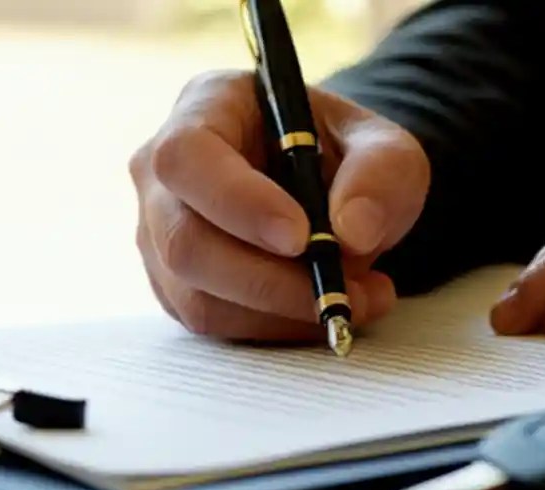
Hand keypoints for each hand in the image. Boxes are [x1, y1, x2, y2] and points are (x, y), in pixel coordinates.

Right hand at [129, 70, 428, 340]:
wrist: (330, 189)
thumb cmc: (343, 155)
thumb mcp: (384, 147)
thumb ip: (380, 174)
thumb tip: (352, 232)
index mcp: (205, 106)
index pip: (187, 157)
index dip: (237, 203)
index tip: (302, 238)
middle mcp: (164, 172)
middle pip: (184, 241)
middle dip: (268, 280)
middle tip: (340, 287)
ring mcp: (160, 233)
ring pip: (197, 296)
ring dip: (281, 312)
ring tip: (355, 297)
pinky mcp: (176, 285)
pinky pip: (212, 323)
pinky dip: (275, 327)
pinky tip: (322, 307)